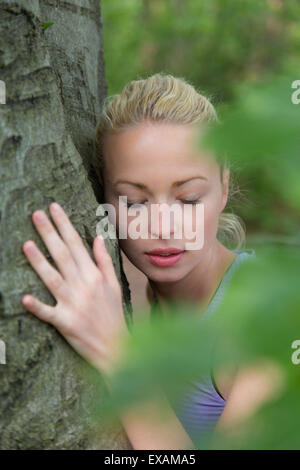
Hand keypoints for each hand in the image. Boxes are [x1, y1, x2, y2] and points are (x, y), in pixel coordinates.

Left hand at [22, 202, 129, 375]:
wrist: (117, 347)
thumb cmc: (114, 315)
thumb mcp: (115, 285)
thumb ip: (104, 261)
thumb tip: (97, 238)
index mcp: (94, 276)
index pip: (77, 244)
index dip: (64, 225)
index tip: (54, 208)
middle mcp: (83, 286)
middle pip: (63, 255)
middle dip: (49, 233)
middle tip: (36, 214)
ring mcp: (73, 304)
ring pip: (52, 279)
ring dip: (39, 262)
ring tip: (26, 244)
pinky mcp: (65, 323)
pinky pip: (48, 313)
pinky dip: (36, 306)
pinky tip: (24, 298)